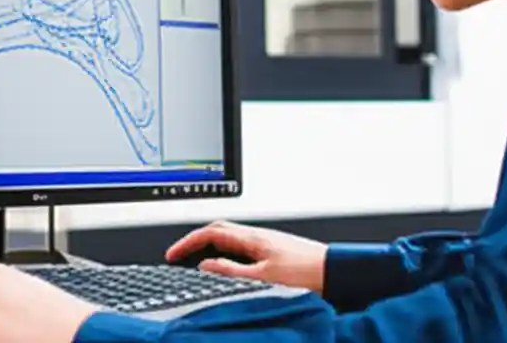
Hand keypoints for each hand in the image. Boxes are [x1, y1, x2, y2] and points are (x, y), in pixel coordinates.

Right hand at [166, 220, 326, 291]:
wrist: (333, 271)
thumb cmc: (305, 273)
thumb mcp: (262, 277)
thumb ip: (231, 271)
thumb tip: (206, 265)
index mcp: (251, 238)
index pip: (210, 233)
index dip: (187, 242)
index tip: (173, 254)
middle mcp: (257, 235)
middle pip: (217, 230)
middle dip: (194, 239)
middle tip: (179, 254)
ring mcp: (264, 241)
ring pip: (229, 236)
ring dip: (209, 244)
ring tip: (196, 259)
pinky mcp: (272, 249)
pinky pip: (240, 244)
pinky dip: (224, 251)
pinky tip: (226, 263)